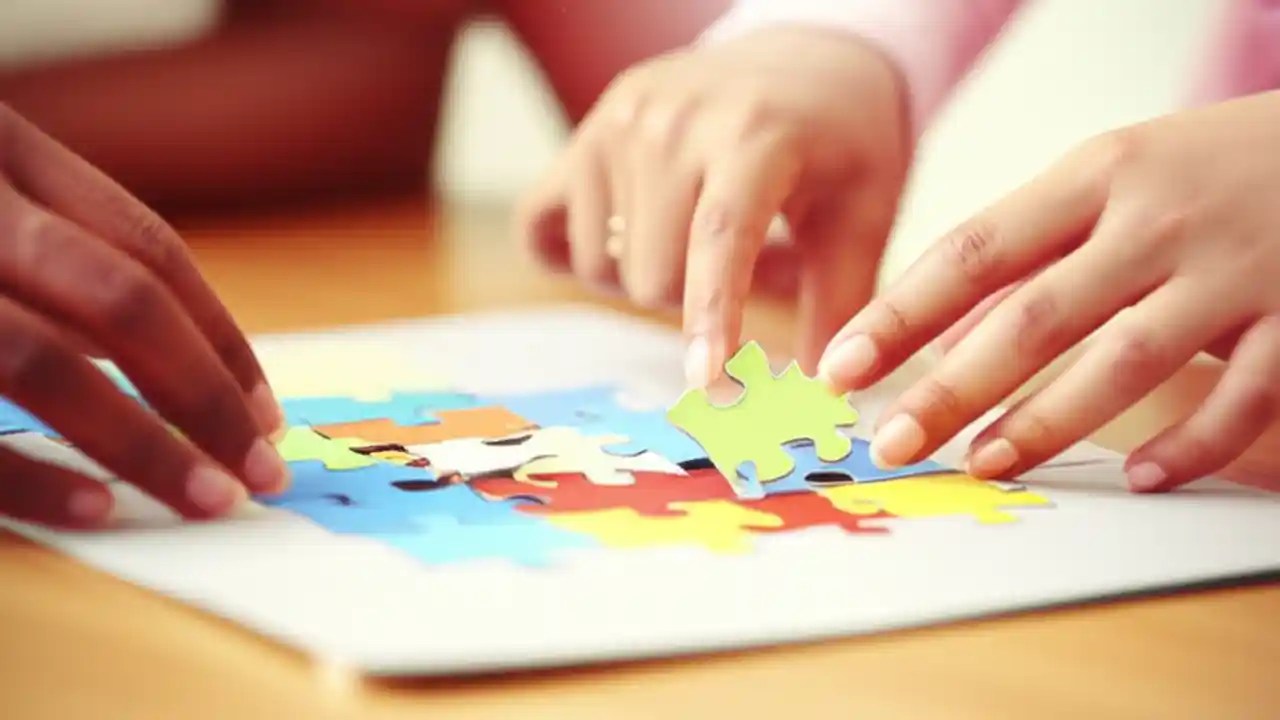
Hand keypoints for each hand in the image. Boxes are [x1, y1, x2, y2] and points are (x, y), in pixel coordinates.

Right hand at [0, 105, 287, 527]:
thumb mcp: (1, 211)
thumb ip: (62, 253)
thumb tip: (163, 349)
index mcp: (6, 155)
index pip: (146, 247)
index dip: (220, 336)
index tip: (269, 414)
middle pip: (122, 301)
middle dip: (207, 396)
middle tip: (268, 471)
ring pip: (47, 363)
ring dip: (144, 443)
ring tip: (213, 500)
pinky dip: (29, 475)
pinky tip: (96, 510)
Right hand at [517, 27, 911, 383]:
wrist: (804, 54)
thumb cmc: (841, 142)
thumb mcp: (862, 213)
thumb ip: (842, 304)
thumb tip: (826, 393)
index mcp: (753, 136)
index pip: (719, 239)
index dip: (711, 317)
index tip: (706, 382)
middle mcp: (672, 122)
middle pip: (654, 278)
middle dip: (694, 305)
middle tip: (739, 268)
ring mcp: (617, 123)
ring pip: (602, 267)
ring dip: (644, 278)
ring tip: (694, 238)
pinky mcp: (584, 133)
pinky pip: (539, 226)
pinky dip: (571, 253)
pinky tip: (618, 241)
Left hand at [818, 91, 1279, 491]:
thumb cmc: (1196, 171)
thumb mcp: (1108, 182)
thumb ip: (1030, 254)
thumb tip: (937, 341)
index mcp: (1095, 175)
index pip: (974, 250)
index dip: (900, 314)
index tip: (841, 366)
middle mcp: (1156, 219)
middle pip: (1034, 315)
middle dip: (953, 388)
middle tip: (894, 442)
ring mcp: (1231, 269)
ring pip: (1124, 361)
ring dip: (1047, 422)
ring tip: (983, 462)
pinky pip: (1243, 396)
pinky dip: (1189, 443)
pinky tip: (1140, 476)